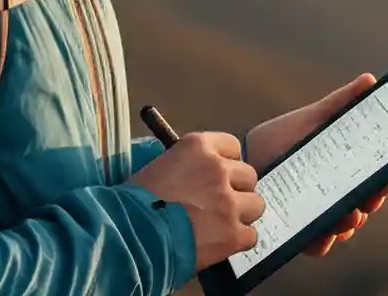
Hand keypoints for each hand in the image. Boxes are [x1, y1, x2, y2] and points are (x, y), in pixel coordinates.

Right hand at [128, 131, 264, 270]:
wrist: (132, 234)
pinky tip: (220, 241)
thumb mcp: (158, 165)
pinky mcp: (233, 235)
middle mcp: (218, 170)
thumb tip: (196, 170)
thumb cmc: (135, 198)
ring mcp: (229, 203)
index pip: (231, 145)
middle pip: (248, 175)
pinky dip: (237, 239)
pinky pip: (251, 235)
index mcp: (197, 147)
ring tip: (220, 223)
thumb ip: (185, 162)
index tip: (216, 173)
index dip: (225, 160)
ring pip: (256, 204)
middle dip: (235, 187)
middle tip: (216, 200)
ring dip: (240, 213)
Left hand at [244, 73, 387, 256]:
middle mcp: (344, 190)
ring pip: (351, 220)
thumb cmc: (281, 139)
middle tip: (381, 184)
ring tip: (352, 211)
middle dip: (380, 191)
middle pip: (374, 195)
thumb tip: (369, 80)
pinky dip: (326, 237)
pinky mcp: (305, 230)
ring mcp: (326, 211)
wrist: (243, 161)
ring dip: (356, 217)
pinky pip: (320, 242)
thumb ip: (340, 102)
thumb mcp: (311, 119)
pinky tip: (325, 230)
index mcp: (351, 163)